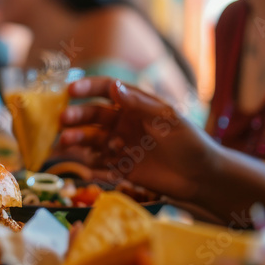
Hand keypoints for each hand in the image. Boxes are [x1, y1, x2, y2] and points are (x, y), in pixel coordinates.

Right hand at [57, 77, 220, 201]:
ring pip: (91, 138)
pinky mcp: (119, 166)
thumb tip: (113, 86)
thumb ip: (140, 104)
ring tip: (65, 142)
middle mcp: (123, 122)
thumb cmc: (190, 142)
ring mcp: (119, 144)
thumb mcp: (168, 119)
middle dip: (76, 115)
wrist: (202, 178)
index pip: (106, 90)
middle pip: (93, 115)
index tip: (71, 90)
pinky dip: (89, 161)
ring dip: (76, 138)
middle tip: (62, 119)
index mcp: (134, 105)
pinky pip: (98, 162)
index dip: (87, 88)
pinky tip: (88, 162)